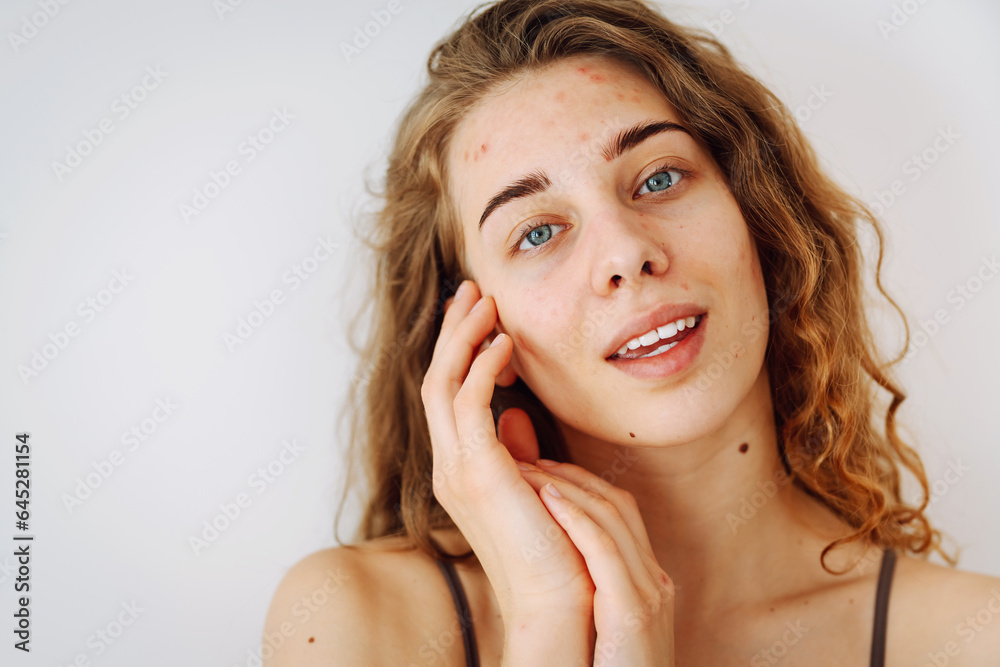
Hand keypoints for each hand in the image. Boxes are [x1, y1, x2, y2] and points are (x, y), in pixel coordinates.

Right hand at [420, 279, 597, 627]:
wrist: (557, 599)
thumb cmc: (554, 546)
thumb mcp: (532, 486)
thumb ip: (516, 449)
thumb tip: (514, 413)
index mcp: (461, 467)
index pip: (449, 393)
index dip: (459, 349)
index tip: (479, 313)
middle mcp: (449, 465)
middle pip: (437, 379)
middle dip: (454, 331)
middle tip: (472, 290)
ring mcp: (457, 468)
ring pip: (444, 384)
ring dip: (464, 338)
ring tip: (487, 302)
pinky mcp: (477, 472)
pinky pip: (468, 404)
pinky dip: (482, 367)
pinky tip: (504, 343)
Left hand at [516, 459, 675, 666]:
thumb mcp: (601, 630)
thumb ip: (588, 592)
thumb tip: (559, 568)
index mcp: (646, 584)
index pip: (618, 514)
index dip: (580, 485)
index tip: (541, 471)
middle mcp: (653, 582)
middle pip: (617, 505)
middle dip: (572, 475)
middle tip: (528, 459)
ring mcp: (648, 595)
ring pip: (611, 518)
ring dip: (566, 487)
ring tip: (527, 470)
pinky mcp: (633, 613)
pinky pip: (604, 551)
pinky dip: (575, 517)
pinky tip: (545, 496)